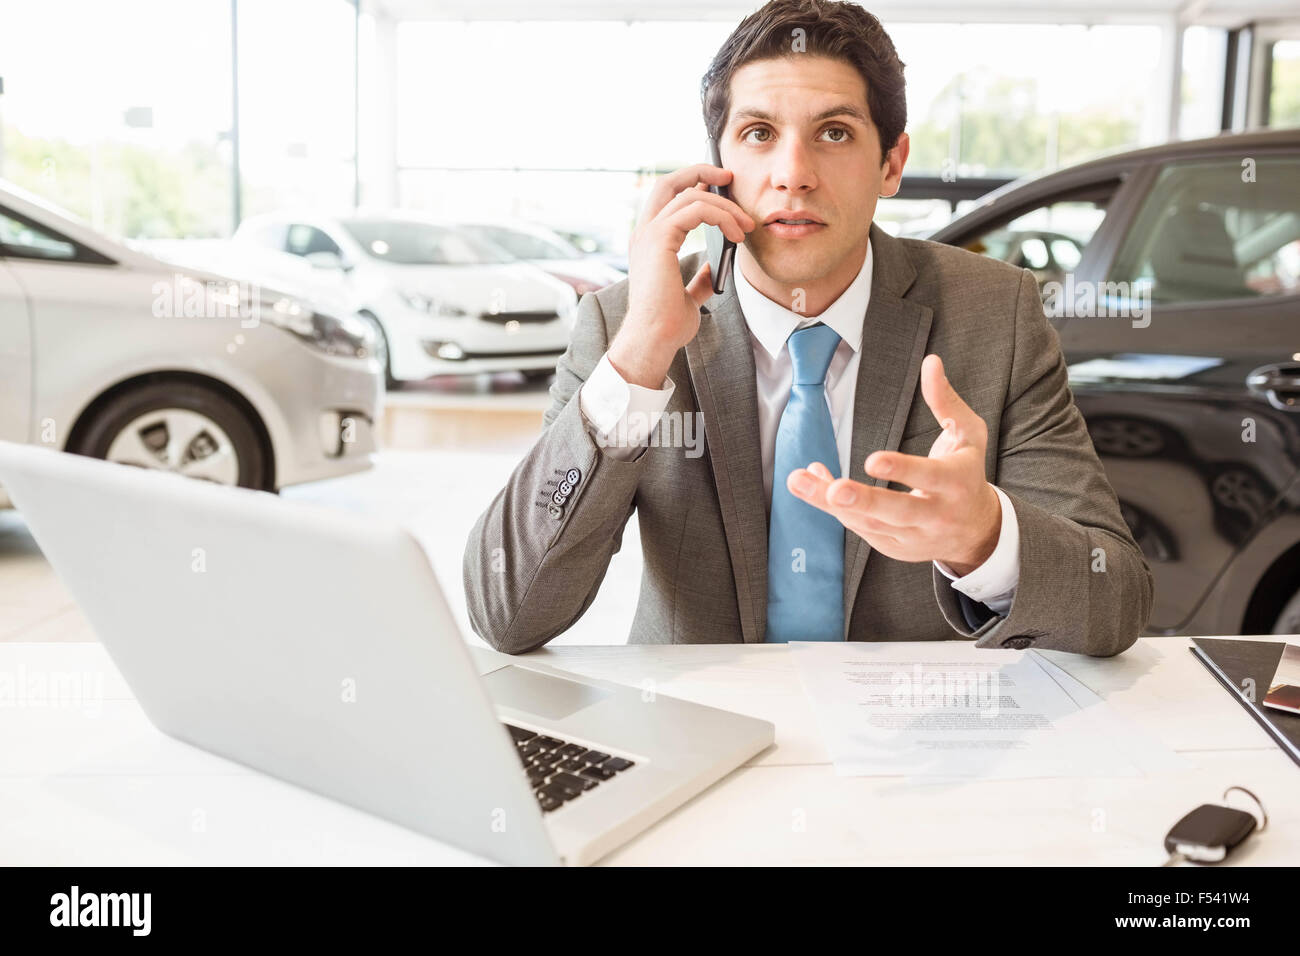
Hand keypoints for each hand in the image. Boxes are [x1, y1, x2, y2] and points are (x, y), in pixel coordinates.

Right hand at [608, 164, 754, 387]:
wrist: (655, 338)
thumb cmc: (667, 324)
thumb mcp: (689, 296)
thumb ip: (699, 278)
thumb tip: (716, 267)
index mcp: (649, 242)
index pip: (667, 198)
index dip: (692, 185)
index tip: (720, 188)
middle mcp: (644, 233)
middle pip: (668, 181)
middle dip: (700, 171)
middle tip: (729, 176)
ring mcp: (649, 234)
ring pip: (690, 195)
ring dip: (725, 206)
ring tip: (745, 225)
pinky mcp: (660, 239)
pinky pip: (696, 209)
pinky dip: (721, 216)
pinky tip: (736, 235)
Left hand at [787, 354, 1001, 575]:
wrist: (976, 530)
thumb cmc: (966, 472)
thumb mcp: (968, 434)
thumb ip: (945, 400)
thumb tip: (931, 361)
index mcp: (956, 482)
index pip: (929, 476)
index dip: (902, 469)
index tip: (872, 460)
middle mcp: (936, 515)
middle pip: (897, 511)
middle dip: (863, 501)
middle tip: (834, 490)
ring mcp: (913, 537)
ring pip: (869, 524)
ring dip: (830, 504)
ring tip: (799, 481)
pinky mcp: (894, 548)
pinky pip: (860, 529)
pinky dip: (834, 509)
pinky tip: (813, 485)